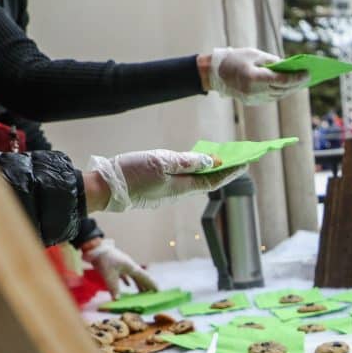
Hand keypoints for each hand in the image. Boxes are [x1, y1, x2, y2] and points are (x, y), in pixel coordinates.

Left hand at [82, 238, 155, 298]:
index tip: (158, 290)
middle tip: (151, 294)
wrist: (95, 249)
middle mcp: (129, 266)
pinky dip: (128, 280)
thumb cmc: (104, 261)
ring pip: (133, 276)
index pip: (144, 277)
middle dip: (146, 285)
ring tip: (141, 292)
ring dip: (138, 284)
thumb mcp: (109, 275)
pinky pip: (126, 274)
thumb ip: (114, 288)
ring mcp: (123, 265)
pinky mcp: (116, 265)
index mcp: (131, 267)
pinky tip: (128, 286)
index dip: (151, 284)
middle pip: (140, 277)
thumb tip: (117, 300)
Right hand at [88, 150, 245, 212]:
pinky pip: (182, 181)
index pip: (215, 180)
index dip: (232, 171)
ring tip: (220, 160)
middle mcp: (178, 193)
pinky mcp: (158, 191)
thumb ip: (187, 161)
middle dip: (224, 170)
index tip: (246, 162)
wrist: (104, 189)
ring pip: (194, 181)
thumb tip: (211, 161)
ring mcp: (167, 193)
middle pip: (207, 181)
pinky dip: (193, 172)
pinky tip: (194, 166)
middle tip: (238, 158)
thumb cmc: (131, 173)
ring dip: (209, 171)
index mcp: (183, 187)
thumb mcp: (161, 161)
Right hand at [205, 47, 308, 104]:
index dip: (296, 77)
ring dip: (290, 89)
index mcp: (254, 78)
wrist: (214, 73)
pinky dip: (281, 92)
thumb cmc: (235, 59)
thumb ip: (272, 61)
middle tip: (308, 77)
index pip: (281, 79)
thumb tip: (289, 67)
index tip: (307, 73)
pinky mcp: (252, 102)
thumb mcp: (254, 55)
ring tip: (302, 82)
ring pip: (278, 95)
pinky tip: (289, 86)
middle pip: (282, 89)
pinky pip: (271, 97)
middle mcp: (254, 91)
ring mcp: (253, 99)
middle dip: (296, 84)